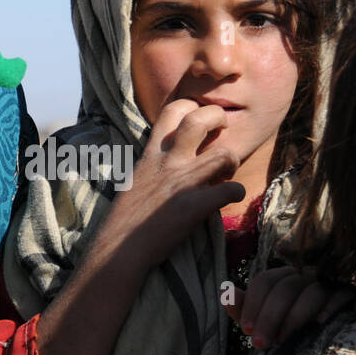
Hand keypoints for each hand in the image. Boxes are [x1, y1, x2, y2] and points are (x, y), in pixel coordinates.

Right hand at [105, 100, 244, 268]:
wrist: (119, 247)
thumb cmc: (126, 216)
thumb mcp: (136, 177)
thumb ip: (154, 163)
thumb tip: (170, 157)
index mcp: (152, 153)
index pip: (173, 110)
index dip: (193, 107)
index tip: (200, 121)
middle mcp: (167, 161)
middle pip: (199, 119)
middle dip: (218, 119)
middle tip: (222, 132)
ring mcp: (182, 183)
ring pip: (223, 154)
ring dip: (232, 161)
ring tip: (226, 172)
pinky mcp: (194, 206)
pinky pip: (231, 190)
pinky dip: (235, 193)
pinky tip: (228, 198)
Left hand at [225, 266, 353, 348]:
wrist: (331, 344)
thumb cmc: (292, 329)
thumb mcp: (264, 321)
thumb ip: (244, 309)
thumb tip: (225, 292)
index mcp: (283, 278)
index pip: (264, 281)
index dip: (252, 305)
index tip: (245, 330)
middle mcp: (306, 276)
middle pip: (285, 288)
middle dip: (269, 317)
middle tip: (260, 343)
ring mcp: (330, 284)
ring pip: (311, 292)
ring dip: (294, 317)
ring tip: (283, 340)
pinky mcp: (352, 294)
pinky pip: (342, 295)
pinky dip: (330, 308)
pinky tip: (319, 324)